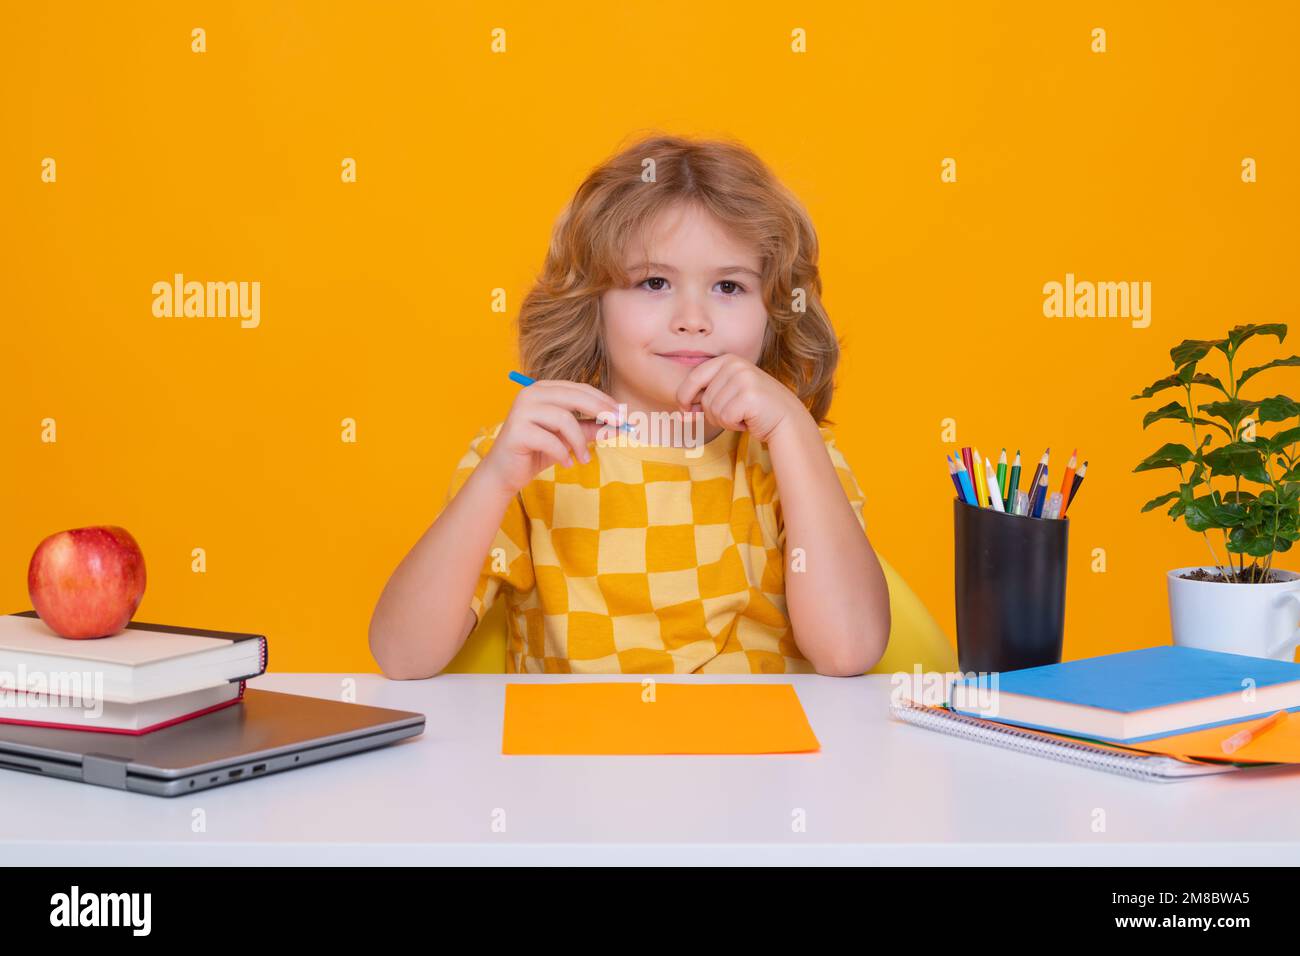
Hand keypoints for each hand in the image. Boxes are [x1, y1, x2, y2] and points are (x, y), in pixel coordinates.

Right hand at [480, 380, 622, 495]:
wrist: (505, 472)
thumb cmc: (537, 451)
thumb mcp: (568, 439)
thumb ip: (589, 429)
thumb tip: (618, 425)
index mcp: (544, 389)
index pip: (580, 389)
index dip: (604, 401)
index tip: (623, 415)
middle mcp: (531, 394)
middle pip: (575, 397)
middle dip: (601, 411)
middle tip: (618, 427)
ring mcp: (522, 410)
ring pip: (564, 419)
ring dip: (579, 442)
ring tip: (584, 459)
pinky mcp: (516, 430)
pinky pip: (550, 440)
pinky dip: (563, 454)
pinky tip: (567, 463)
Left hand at [674, 353, 805, 443]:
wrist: (786, 418)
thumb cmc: (754, 408)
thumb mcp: (728, 394)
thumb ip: (706, 396)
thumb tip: (682, 410)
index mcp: (727, 360)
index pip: (693, 377)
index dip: (684, 397)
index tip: (686, 410)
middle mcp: (735, 365)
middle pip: (704, 399)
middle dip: (714, 414)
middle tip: (733, 414)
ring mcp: (743, 378)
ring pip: (714, 410)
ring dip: (725, 421)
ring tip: (743, 415)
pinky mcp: (749, 396)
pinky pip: (725, 418)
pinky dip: (734, 425)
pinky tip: (748, 420)